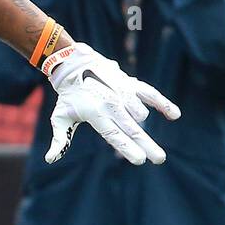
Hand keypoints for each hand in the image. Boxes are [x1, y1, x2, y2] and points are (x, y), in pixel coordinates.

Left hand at [42, 41, 180, 165]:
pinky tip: (175, 115)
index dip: (127, 148)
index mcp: (96, 114)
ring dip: (136, 121)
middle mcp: (112, 104)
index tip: (139, 159)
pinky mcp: (132, 84)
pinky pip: (151, 94)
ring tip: (119, 113)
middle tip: (159, 159)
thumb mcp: (59, 118)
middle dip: (147, 145)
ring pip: (140, 115)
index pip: (114, 135)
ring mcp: (124, 93)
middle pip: (133, 129)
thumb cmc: (68, 96)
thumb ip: (59, 140)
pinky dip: (163, 104)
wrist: (75, 64)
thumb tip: (50, 159)